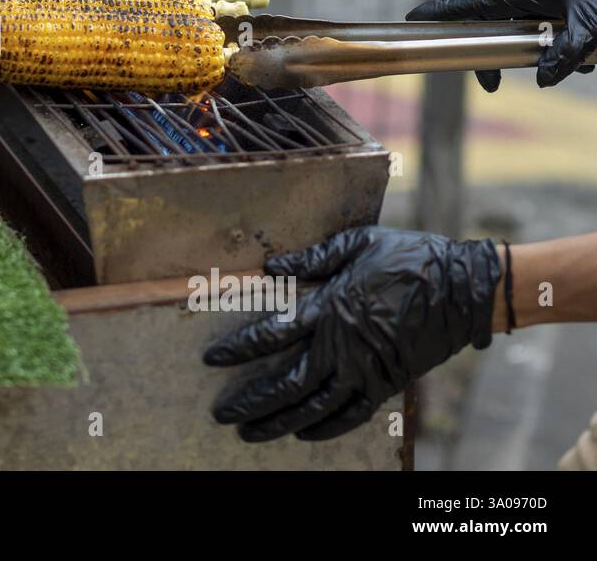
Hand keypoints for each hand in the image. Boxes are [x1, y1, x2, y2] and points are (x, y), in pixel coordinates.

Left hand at [203, 227, 500, 442]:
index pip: (271, 333)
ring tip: (249, 433)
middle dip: (251, 399)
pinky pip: (351, 414)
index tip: (212, 358)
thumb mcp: (357, 243)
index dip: (239, 348)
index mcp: (331, 307)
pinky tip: (302, 434)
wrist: (465, 287)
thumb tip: (272, 266)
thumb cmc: (409, 257)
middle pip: (286, 382)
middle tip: (220, 413)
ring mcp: (366, 369)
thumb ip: (312, 257)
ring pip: (314, 406)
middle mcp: (343, 345)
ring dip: (278, 422)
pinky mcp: (388, 383)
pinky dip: (325, 428)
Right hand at [406, 0, 596, 89]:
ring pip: (532, 23)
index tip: (413, 19)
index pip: (472, 3)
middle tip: (496, 83)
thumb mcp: (593, 28)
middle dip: (501, 53)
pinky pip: (554, 16)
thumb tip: (541, 79)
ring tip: (586, 59)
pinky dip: (567, 36)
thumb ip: (564, 54)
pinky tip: (594, 51)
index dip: (442, 13)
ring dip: (547, 47)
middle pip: (498, 21)